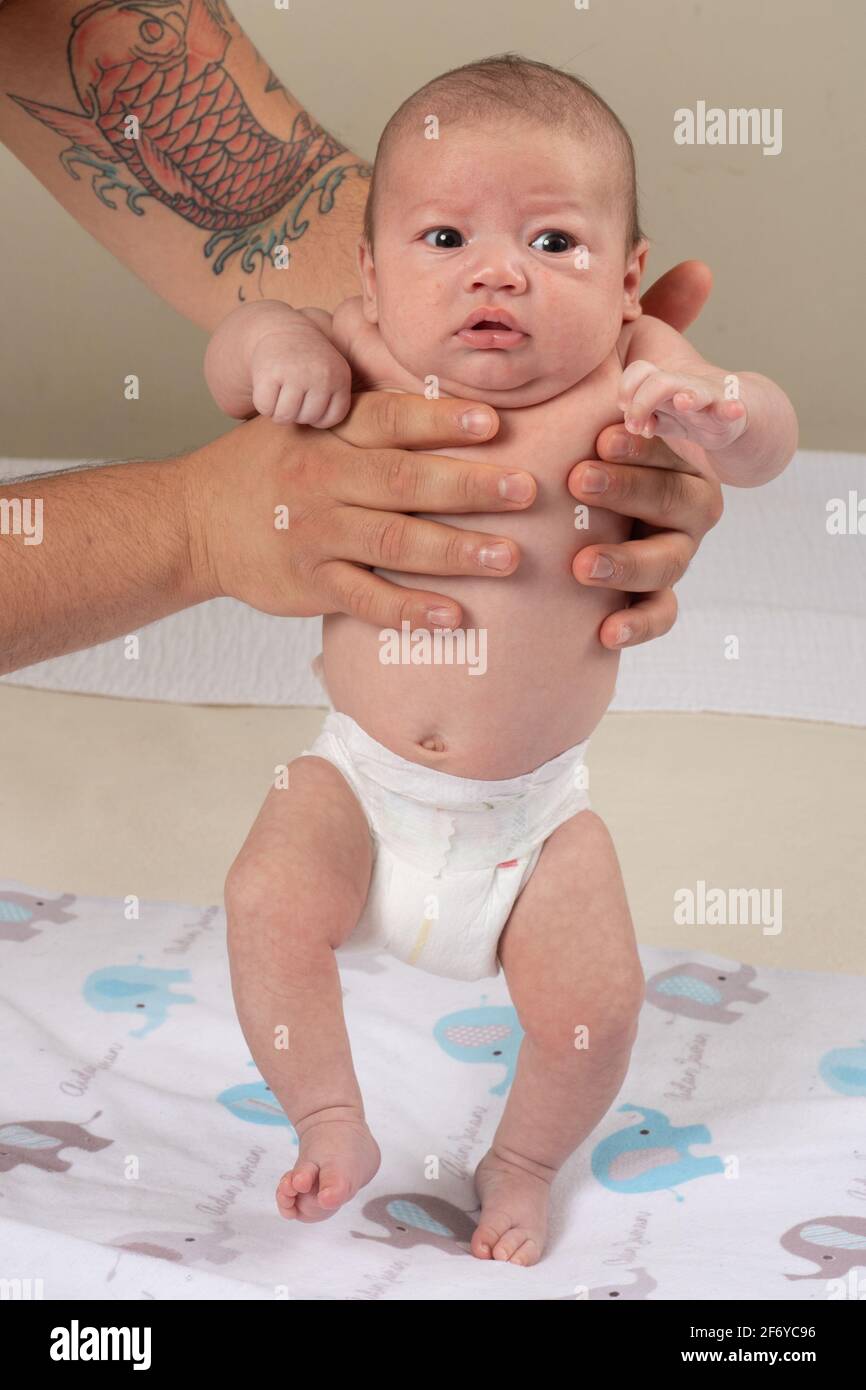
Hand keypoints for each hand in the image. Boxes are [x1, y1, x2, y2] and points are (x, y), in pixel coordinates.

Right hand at [183, 393, 535, 629]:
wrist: (191, 522)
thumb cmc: (265, 468)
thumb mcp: (301, 422)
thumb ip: (364, 415)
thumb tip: (450, 401)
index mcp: (326, 433)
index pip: (390, 420)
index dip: (442, 420)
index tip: (493, 424)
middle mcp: (322, 479)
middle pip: (404, 482)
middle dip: (471, 487)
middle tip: (528, 490)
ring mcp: (316, 535)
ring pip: (394, 543)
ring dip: (456, 552)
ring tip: (509, 558)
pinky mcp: (309, 584)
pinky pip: (366, 599)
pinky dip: (410, 610)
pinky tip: (455, 616)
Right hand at [250, 325, 352, 428]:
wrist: (280, 329)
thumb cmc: (308, 362)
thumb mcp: (331, 374)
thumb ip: (334, 402)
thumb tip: (325, 440)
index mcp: (339, 377)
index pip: (331, 418)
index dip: (317, 416)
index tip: (310, 401)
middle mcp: (320, 374)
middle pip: (307, 418)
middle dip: (297, 413)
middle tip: (292, 394)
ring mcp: (295, 373)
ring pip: (285, 417)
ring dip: (278, 412)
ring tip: (280, 394)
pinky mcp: (269, 373)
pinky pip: (265, 408)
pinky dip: (263, 404)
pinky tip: (268, 387)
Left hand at [569, 260, 723, 648]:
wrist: (554, 510)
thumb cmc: (583, 430)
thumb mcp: (610, 374)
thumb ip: (651, 324)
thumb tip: (698, 266)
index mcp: (673, 449)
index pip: (679, 442)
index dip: (648, 437)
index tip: (607, 426)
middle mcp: (680, 501)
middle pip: (680, 500)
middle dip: (634, 489)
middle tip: (581, 478)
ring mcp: (666, 552)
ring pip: (669, 562)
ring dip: (629, 563)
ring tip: (582, 565)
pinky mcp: (644, 599)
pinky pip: (658, 618)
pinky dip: (636, 625)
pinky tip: (602, 632)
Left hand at [619, 359, 747, 449]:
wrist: (737, 411)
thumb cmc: (686, 412)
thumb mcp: (656, 414)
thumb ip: (636, 417)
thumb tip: (622, 428)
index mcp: (661, 385)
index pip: (639, 372)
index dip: (627, 389)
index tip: (622, 409)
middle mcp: (682, 387)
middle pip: (659, 382)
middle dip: (642, 403)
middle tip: (634, 426)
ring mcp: (706, 399)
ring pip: (694, 393)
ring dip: (687, 396)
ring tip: (682, 403)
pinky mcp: (729, 415)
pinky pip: (730, 410)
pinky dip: (732, 409)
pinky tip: (735, 410)